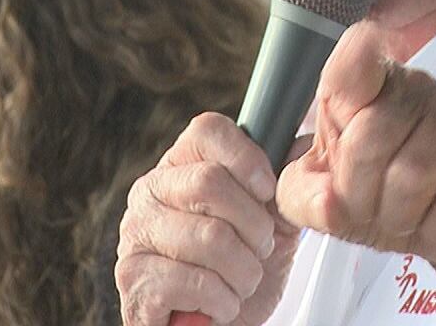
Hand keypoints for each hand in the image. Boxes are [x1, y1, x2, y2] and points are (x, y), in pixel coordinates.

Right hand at [115, 113, 302, 325]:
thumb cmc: (238, 269)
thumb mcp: (272, 221)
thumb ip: (284, 181)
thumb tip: (303, 141)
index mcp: (181, 166)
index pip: (207, 130)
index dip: (247, 157)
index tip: (268, 191)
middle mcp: (150, 190)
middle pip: (209, 182)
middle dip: (253, 225)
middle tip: (260, 249)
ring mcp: (136, 233)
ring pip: (209, 236)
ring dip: (243, 271)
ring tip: (242, 282)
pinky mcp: (133, 278)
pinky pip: (194, 281)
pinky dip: (223, 300)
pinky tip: (220, 304)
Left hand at [276, 24, 435, 287]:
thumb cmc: (385, 198)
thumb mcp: (331, 200)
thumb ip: (302, 196)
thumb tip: (326, 202)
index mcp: (367, 89)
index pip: (352, 63)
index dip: (351, 66)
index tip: (353, 79)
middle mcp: (415, 87)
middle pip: (370, 137)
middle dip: (361, 193)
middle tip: (371, 210)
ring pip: (414, 172)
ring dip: (401, 215)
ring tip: (405, 217)